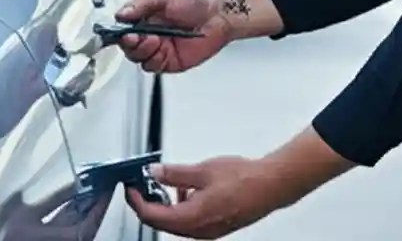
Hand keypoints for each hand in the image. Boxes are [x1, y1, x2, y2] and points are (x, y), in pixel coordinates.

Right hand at [114, 0, 230, 72]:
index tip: (122, 31)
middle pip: (127, 46)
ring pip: (137, 57)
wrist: (218, 16)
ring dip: (141, 50)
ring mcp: (158, 49)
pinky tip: (159, 48)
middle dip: (129, 43)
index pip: (123, 28)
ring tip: (153, 39)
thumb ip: (139, 3)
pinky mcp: (168, 62)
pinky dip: (152, 60)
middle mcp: (149, 34)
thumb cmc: (194, 2)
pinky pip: (152, 66)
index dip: (119, 32)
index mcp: (144, 17)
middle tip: (136, 37)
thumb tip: (121, 14)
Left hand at [126, 157, 288, 238]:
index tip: (130, 188)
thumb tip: (155, 173)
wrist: (271, 186)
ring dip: (166, 206)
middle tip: (142, 186)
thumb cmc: (243, 180)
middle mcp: (198, 231)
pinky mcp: (217, 227)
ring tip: (165, 184)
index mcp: (191, 218)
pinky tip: (188, 191)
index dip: (136, 201)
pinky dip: (182, 208)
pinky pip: (191, 223)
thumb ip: (174, 173)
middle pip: (162, 223)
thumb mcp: (202, 170)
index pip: (152, 216)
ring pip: (176, 224)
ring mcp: (208, 231)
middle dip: (149, 204)